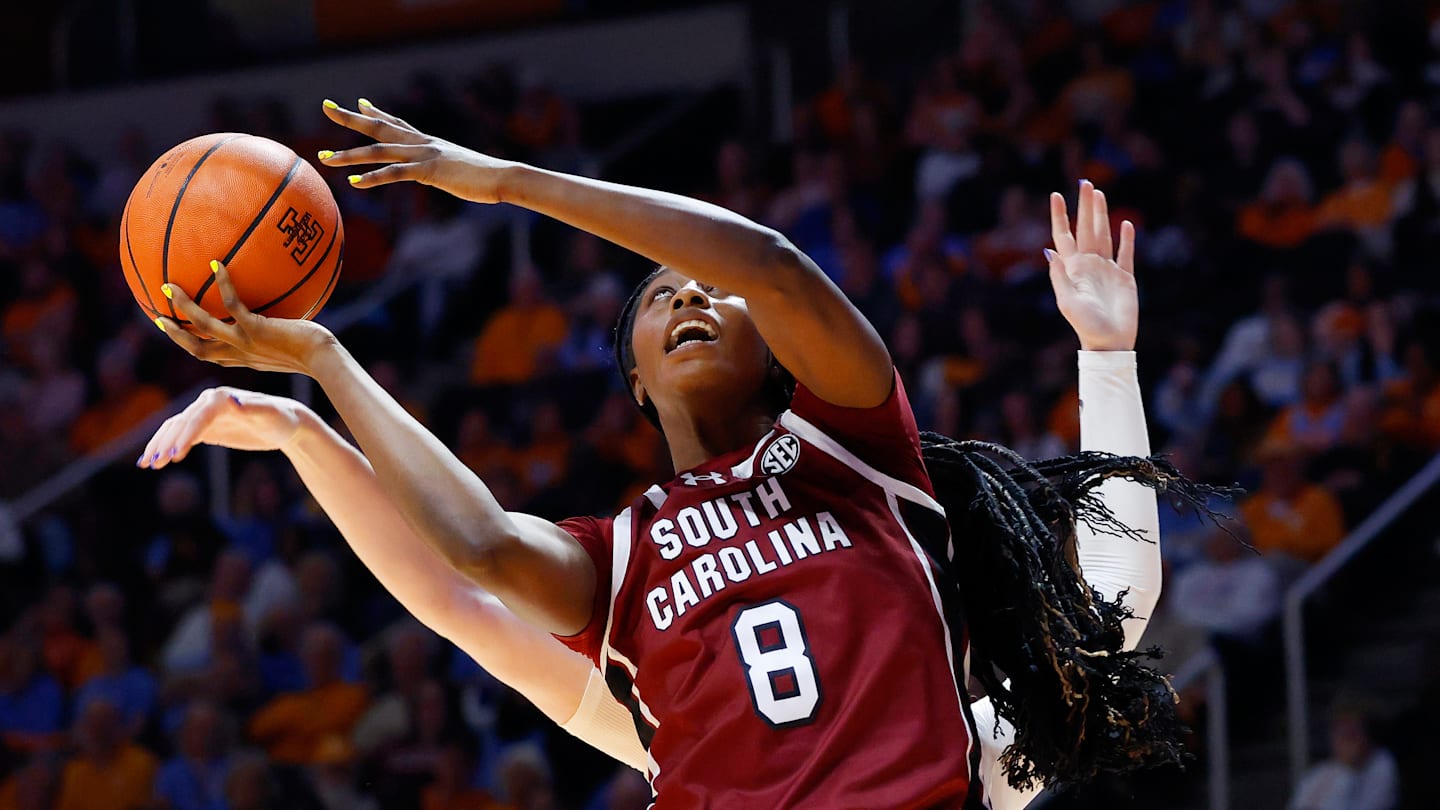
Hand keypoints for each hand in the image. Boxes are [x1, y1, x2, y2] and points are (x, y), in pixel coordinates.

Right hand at [136, 387, 310, 468]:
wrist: (286, 423)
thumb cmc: (281, 418)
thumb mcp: (271, 415)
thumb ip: (252, 408)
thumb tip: (232, 402)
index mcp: (221, 397)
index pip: (198, 417)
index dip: (185, 436)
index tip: (174, 455)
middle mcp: (208, 402)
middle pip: (181, 423)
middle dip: (165, 443)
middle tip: (152, 464)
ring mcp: (205, 415)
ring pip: (176, 429)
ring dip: (160, 445)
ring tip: (147, 464)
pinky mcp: (207, 428)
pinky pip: (182, 437)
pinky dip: (168, 447)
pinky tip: (158, 461)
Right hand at [156, 260, 336, 374]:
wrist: (324, 360)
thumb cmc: (315, 351)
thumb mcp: (289, 343)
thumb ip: (275, 331)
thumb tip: (279, 311)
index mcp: (244, 359)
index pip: (209, 355)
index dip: (189, 344)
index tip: (173, 330)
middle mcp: (240, 354)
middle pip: (197, 349)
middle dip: (175, 333)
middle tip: (157, 315)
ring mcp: (245, 342)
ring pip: (203, 327)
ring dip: (184, 307)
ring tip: (169, 286)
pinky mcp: (256, 330)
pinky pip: (232, 304)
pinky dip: (223, 284)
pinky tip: (218, 263)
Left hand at [319, 98, 514, 202]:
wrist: (502, 176)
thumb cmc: (484, 177)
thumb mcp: (456, 169)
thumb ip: (438, 168)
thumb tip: (430, 173)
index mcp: (428, 142)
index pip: (397, 123)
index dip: (375, 113)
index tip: (358, 104)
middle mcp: (422, 143)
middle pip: (378, 128)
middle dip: (349, 118)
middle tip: (326, 107)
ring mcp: (423, 155)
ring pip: (377, 152)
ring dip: (348, 155)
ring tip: (324, 158)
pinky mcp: (428, 171)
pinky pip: (394, 174)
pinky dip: (372, 178)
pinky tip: (354, 182)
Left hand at [1046, 181, 1137, 351]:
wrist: (1109, 342)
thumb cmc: (1085, 325)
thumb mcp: (1067, 302)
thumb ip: (1059, 277)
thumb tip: (1049, 252)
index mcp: (1073, 269)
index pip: (1064, 236)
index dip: (1060, 216)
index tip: (1056, 195)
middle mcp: (1089, 265)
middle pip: (1085, 228)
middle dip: (1085, 206)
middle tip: (1085, 182)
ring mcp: (1107, 270)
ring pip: (1104, 235)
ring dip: (1102, 215)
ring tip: (1099, 195)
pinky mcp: (1125, 278)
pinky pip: (1125, 254)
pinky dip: (1126, 239)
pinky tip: (1125, 224)